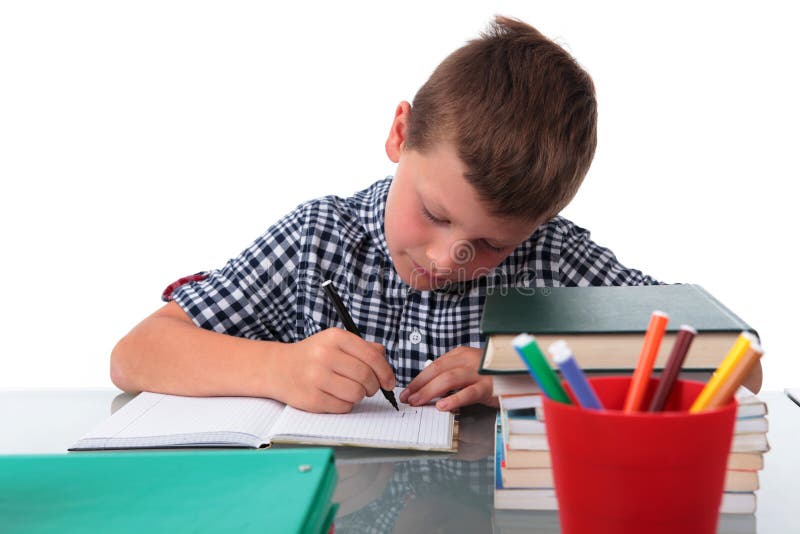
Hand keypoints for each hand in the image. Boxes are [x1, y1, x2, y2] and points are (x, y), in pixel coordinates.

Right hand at [276, 328, 394, 412]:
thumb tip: (384, 359)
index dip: (386, 372)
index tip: (389, 382)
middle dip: (373, 386)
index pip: (372, 357)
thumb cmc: (313, 355)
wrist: (278, 368)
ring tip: (349, 390)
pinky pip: (343, 407)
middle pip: (366, 377)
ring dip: (358, 396)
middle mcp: (324, 355)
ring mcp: (316, 377)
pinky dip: (345, 405)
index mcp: (335, 337)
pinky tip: (335, 396)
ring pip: (356, 394)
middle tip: (370, 388)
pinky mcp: (311, 398)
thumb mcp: (336, 342)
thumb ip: (363, 348)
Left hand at [398, 346, 498, 411]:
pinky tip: (442, 407)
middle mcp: (468, 360)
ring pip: (449, 379)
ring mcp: (479, 372)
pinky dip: (454, 400)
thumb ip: (453, 374)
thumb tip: (430, 387)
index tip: (407, 390)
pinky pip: (468, 393)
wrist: (521, 374)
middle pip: (438, 371)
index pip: (435, 365)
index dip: (419, 379)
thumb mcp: (470, 369)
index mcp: (462, 354)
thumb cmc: (493, 375)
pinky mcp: (489, 386)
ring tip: (418, 402)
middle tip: (408, 398)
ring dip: (430, 391)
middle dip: (419, 385)